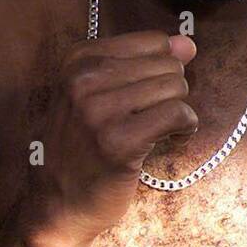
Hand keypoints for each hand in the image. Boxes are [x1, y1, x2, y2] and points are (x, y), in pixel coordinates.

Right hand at [26, 30, 197, 246]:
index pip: (155, 42)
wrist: (58, 204)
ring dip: (179, 112)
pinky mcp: (119, 142)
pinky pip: (178, 115)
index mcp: (78, 60)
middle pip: (169, 65)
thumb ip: (147, 63)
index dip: (164, 69)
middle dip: (173, 92)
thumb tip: (188, 43)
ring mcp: (98, 111)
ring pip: (176, 87)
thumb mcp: (103, 95)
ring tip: (162, 131)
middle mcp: (83, 80)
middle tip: (155, 118)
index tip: (150, 96)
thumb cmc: (86, 147)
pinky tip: (172, 141)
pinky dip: (186, 129)